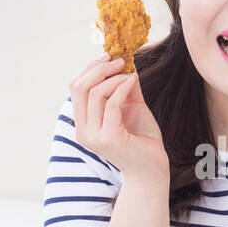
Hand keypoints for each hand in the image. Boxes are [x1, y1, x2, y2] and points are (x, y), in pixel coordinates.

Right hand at [68, 55, 169, 182]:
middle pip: (78, 88)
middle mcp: (83, 131)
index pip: (75, 88)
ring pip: (95, 93)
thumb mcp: (131, 107)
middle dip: (98, 69)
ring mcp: (95, 136)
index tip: (108, 57)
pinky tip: (134, 81)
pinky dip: (123, 87)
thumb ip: (123, 88)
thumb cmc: (142, 140)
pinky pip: (112, 104)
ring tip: (129, 75)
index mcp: (83, 124)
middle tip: (118, 61)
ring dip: (114, 78)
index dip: (89, 69)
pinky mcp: (110, 138)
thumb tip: (123, 61)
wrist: (152, 169)